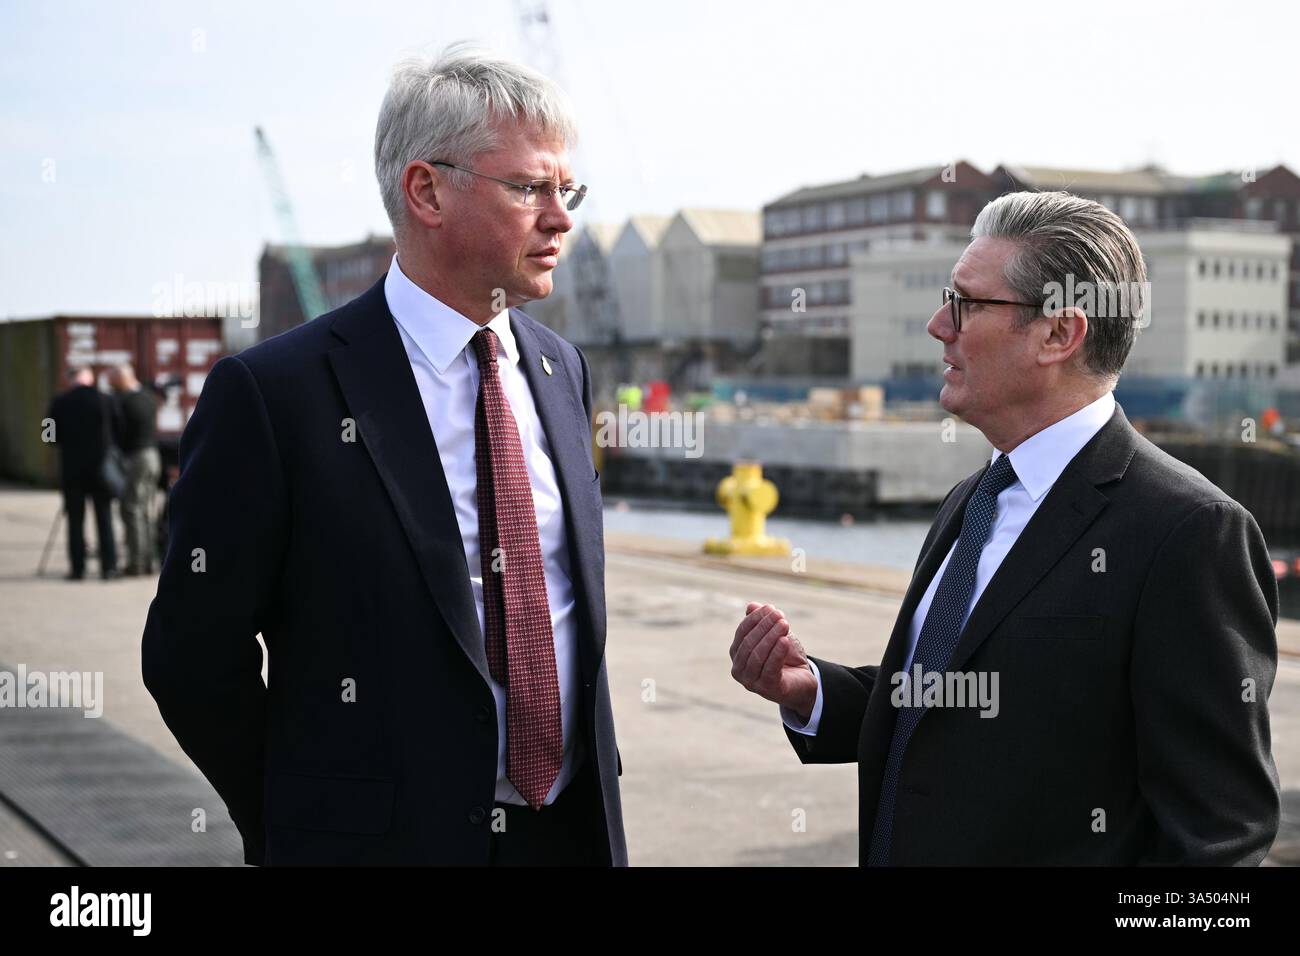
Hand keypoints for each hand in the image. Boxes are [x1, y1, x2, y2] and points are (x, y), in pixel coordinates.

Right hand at [729, 602, 817, 720]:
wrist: (803, 681)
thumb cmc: (785, 657)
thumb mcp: (775, 636)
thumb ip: (762, 622)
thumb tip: (751, 606)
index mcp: (737, 655)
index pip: (741, 633)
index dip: (754, 619)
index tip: (770, 608)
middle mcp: (739, 670)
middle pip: (748, 643)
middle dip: (764, 626)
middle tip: (779, 615)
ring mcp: (751, 682)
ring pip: (757, 655)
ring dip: (771, 637)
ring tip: (784, 624)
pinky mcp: (767, 689)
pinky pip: (770, 668)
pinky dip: (777, 653)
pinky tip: (784, 640)